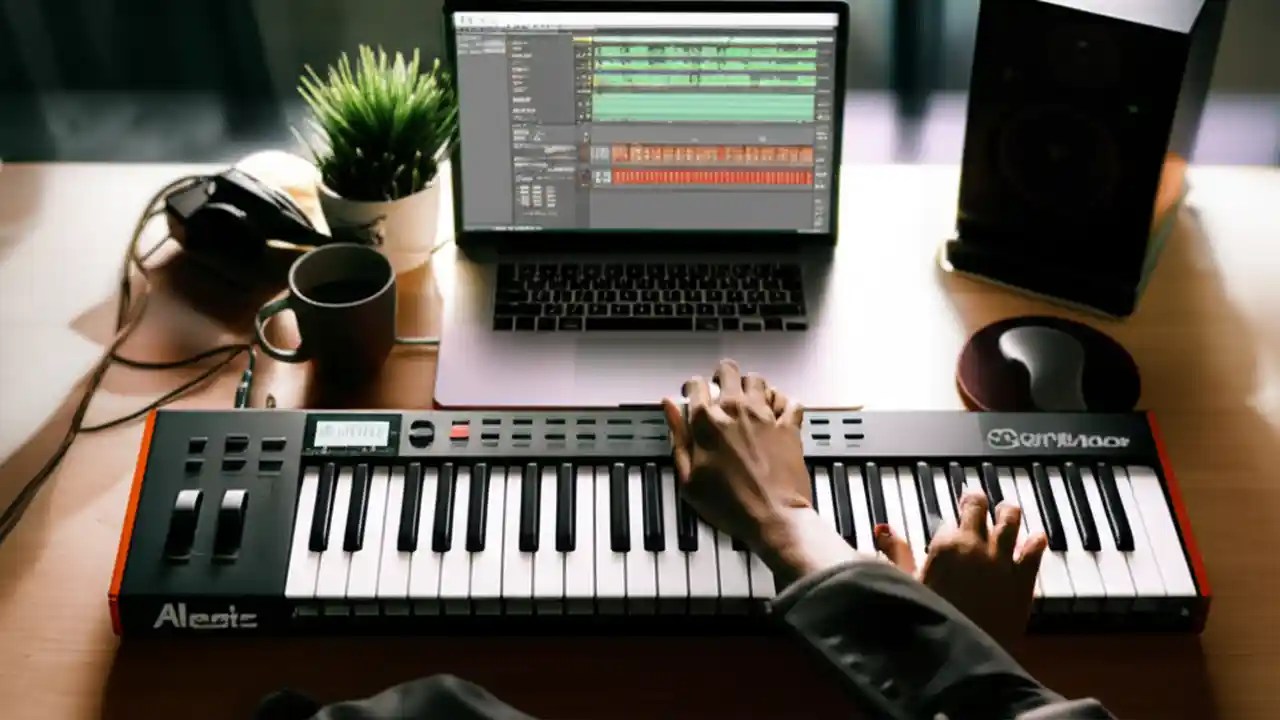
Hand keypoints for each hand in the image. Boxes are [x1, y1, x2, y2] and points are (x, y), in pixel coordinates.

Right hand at [662, 360, 861, 586]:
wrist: (774, 518)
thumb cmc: (731, 505)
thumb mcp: (689, 478)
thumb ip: (678, 438)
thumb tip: (668, 408)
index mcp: (708, 422)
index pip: (696, 385)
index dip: (692, 387)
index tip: (692, 393)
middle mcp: (737, 411)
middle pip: (728, 371)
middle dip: (722, 375)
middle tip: (720, 386)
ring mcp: (765, 416)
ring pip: (757, 379)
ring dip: (750, 384)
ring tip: (746, 395)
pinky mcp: (789, 426)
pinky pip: (788, 400)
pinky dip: (782, 401)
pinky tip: (776, 408)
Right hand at [875, 489, 1047, 647]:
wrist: (963, 656)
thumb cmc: (930, 620)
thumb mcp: (906, 584)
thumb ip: (895, 552)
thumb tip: (882, 527)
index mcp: (944, 544)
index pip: (945, 519)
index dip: (945, 518)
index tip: (946, 516)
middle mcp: (975, 545)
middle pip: (978, 508)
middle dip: (976, 500)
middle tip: (975, 498)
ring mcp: (1002, 560)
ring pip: (1010, 520)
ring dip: (1008, 511)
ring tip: (1007, 507)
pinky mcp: (1023, 580)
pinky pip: (1034, 552)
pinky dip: (1036, 541)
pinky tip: (1038, 536)